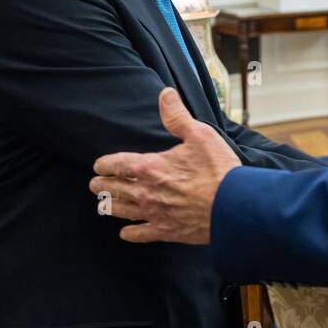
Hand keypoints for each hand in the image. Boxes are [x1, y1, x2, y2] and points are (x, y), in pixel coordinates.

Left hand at [90, 88, 238, 244]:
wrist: (233, 206)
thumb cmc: (218, 169)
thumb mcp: (199, 135)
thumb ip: (177, 116)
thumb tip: (165, 94)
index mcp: (150, 167)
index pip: (116, 164)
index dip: (104, 165)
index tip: (98, 165)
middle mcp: (146, 192)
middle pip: (114, 189)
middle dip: (102, 186)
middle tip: (95, 185)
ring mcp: (154, 213)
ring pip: (122, 211)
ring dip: (110, 207)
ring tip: (102, 205)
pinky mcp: (166, 230)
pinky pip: (141, 233)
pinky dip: (131, 233)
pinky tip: (126, 232)